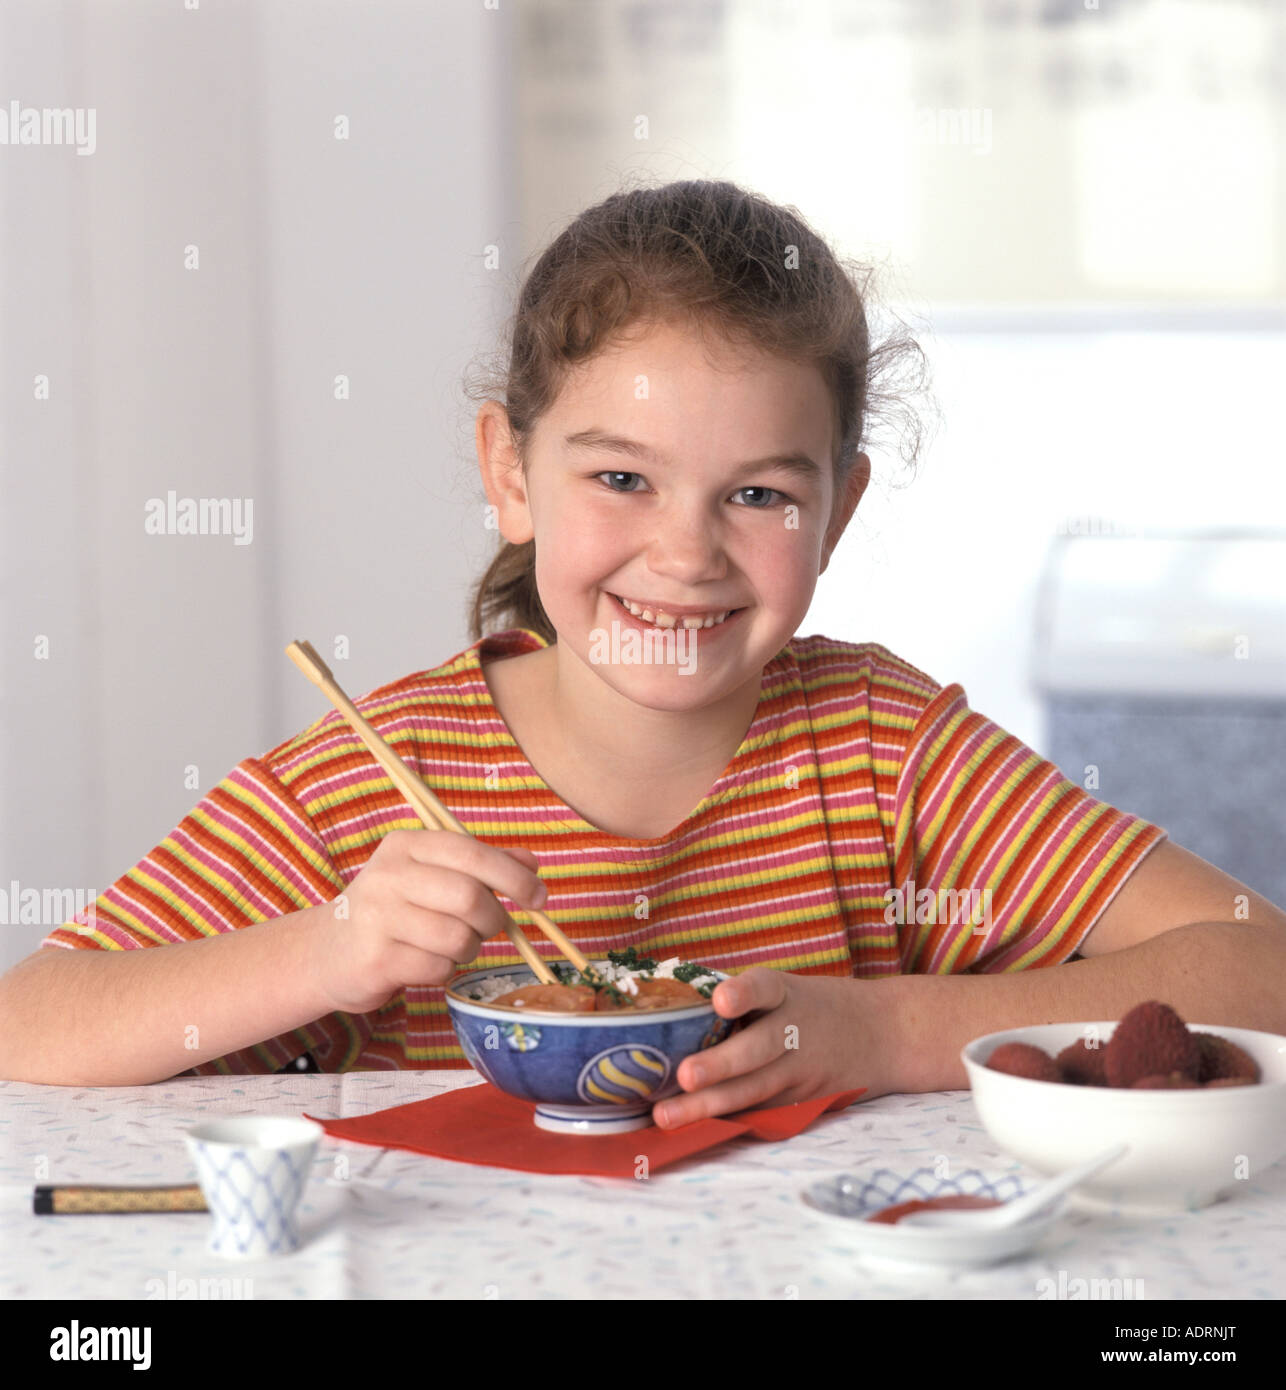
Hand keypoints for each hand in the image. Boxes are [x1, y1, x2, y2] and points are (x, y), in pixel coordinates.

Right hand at [309, 829, 547, 1015]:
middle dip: (494, 918)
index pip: (472, 853)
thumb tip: (531, 864)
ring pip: (458, 937)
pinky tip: (424, 961)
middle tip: (491, 928)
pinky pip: (439, 968)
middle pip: (470, 897)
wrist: (329, 953)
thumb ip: (482, 865)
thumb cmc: (394, 910)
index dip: (513, 876)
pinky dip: (444, 969)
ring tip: (451, 945)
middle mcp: (388, 876)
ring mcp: (378, 918)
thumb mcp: (432, 875)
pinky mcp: (376, 959)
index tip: (539, 897)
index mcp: (406, 846)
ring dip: (469, 948)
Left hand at [651, 968, 902, 1127]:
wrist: (883, 1034)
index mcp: (786, 994)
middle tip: (685, 1076)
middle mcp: (795, 1031)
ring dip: (710, 1106)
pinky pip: (761, 1113)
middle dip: (721, 1066)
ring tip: (668, 1116)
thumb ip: (741, 999)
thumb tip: (666, 1006)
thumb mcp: (786, 989)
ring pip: (754, 1091)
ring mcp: (801, 1072)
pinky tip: (691, 1135)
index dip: (743, 992)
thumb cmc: (811, 1007)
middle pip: (757, 1050)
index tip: (721, 1001)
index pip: (763, 988)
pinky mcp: (803, 1103)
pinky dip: (727, 1124)